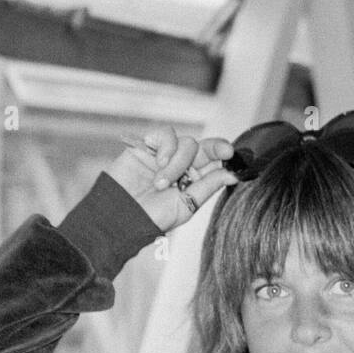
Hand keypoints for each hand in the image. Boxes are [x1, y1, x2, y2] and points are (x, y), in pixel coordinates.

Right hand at [109, 126, 237, 232]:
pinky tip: (158, 163)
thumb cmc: (153, 217)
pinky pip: (166, 134)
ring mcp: (164, 155)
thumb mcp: (187, 204)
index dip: (223, 154)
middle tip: (225, 151)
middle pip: (203, 148)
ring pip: (186, 143)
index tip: (233, 153)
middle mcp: (181, 166)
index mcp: (192, 181)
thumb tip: (232, 174)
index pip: (212, 162)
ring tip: (161, 183)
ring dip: (178, 163)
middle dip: (214, 149)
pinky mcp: (147, 145)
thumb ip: (208, 186)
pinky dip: (166, 148)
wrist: (120, 215)